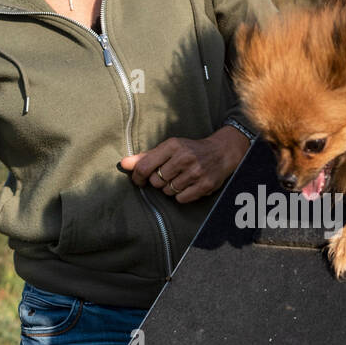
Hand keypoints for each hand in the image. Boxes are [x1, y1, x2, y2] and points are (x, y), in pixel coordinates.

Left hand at [121, 127, 248, 204]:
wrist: (221, 152)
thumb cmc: (190, 150)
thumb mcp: (169, 148)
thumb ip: (145, 157)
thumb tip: (123, 164)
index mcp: (173, 145)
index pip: (144, 167)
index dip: (137, 177)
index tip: (140, 180)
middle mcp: (184, 157)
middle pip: (156, 181)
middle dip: (159, 181)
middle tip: (169, 175)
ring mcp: (195, 172)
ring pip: (168, 191)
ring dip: (171, 188)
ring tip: (180, 179)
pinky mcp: (204, 185)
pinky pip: (181, 198)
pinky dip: (182, 195)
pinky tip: (188, 186)